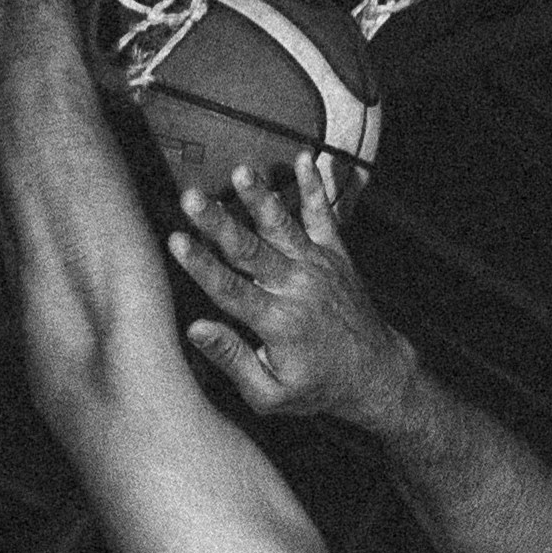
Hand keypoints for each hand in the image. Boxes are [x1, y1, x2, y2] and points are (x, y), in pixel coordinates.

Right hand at [172, 150, 407, 429]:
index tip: (175, 240)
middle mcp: (298, 288)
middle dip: (218, 221)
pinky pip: (324, 217)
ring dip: (260, 197)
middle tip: (192, 195)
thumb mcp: (270, 395)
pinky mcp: (335, 255)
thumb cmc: (316, 388)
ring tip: (242, 169)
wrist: (376, 374)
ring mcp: (318, 267)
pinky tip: (306, 157)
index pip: (230, 290)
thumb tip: (195, 329)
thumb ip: (232, 359)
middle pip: (250, 250)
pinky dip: (316, 187)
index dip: (200, 265)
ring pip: (283, 226)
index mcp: (278, 323)